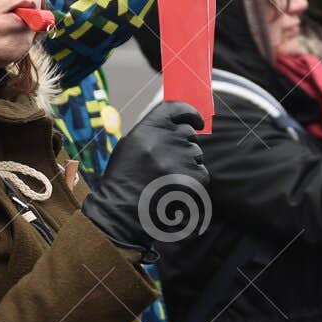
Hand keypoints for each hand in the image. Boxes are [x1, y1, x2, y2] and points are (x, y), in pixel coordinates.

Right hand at [83, 102, 208, 253]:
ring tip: (165, 181)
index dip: (190, 113)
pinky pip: (201, 174)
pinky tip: (174, 191)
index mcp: (148, 128)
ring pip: (196, 155)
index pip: (177, 108)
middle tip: (166, 165)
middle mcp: (166, 139)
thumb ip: (154, 131)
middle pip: (188, 133)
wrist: (120, 213)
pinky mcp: (193, 178)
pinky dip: (192, 183)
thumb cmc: (124, 180)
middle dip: (183, 147)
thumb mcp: (131, 146)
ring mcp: (181, 158)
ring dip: (187, 165)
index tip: (197, 121)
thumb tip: (181, 123)